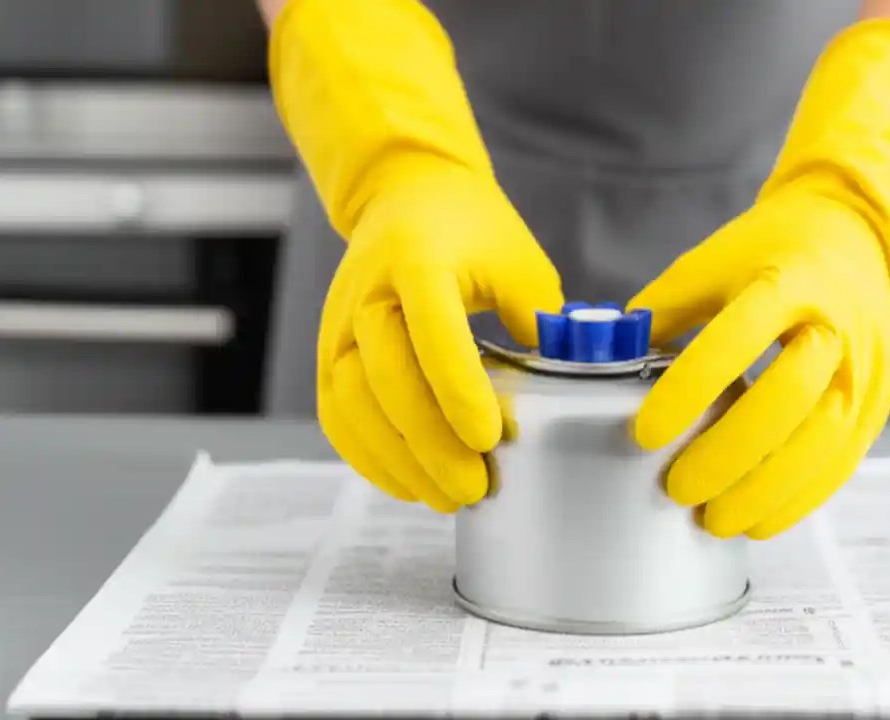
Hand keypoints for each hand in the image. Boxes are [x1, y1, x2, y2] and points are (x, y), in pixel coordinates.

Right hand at [318, 167, 561, 509]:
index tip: (490, 436)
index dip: (458, 388)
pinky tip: (407, 484)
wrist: (405, 194)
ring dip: (399, 459)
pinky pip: (335, 414)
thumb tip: (561, 386)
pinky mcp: (328, 351)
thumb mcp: (519, 260)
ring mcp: (338, 324)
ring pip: (354, 404)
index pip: (431, 330)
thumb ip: (537, 319)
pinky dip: (367, 456)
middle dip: (430, 442)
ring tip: (446, 497)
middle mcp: (367, 291)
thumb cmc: (471, 228)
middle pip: (386, 378)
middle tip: (474, 487)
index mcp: (418, 258)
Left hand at [629, 18, 889, 538]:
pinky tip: (760, 521)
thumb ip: (660, 314)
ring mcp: (866, 364)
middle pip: (790, 398)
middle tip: (677, 489)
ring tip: (715, 520)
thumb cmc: (767, 251)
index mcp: (785, 280)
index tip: (645, 433)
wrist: (849, 233)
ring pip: (824, 439)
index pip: (738, 338)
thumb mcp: (709, 264)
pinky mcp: (879, 399)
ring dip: (766, 489)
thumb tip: (605, 368)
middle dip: (729, 453)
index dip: (689, 390)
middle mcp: (835, 323)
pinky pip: (844, 460)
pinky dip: (801, 498)